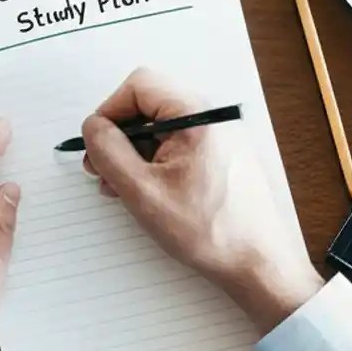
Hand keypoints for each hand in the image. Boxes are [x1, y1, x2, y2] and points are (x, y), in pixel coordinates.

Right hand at [81, 68, 321, 333]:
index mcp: (197, 116)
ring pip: (160, 127)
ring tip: (120, 187)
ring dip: (133, 152)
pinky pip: (178, 144)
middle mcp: (212, 117)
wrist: (259, 264)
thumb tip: (93, 127)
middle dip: (119, 136)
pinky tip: (145, 191)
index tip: (95, 144)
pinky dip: (154, 162)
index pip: (138, 86)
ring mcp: (219, 136)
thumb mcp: (143, 191)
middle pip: (148, 105)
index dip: (109, 112)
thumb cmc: (210, 231)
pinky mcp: (221, 155)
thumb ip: (109, 152)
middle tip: (100, 169)